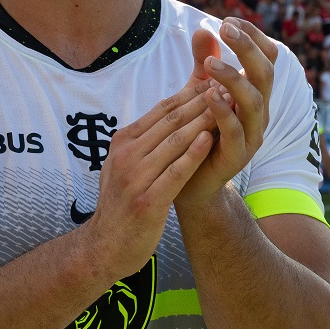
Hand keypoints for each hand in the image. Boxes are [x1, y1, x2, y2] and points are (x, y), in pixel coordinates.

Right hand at [85, 85, 215, 281]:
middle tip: (226, 87)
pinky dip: (193, 154)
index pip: (161, 111)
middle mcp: (127, 155)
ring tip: (226, 107)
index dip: (189, 94)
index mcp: (122, 142)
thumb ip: (143, 141)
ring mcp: (136, 178)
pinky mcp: (148, 201)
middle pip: (170, 121)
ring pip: (175, 142)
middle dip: (201, 102)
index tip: (212, 82)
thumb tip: (167, 114)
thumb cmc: (121, 204)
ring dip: (203, 122)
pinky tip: (210, 139)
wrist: (104, 246)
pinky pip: (175, 172)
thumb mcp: (124, 165)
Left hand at [176, 18, 279, 210]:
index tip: (229, 20)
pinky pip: (235, 130)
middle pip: (266, 73)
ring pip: (254, 101)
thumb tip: (203, 29)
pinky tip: (208, 95)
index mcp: (254, 94)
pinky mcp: (238, 156)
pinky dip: (223, 111)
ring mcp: (252, 134)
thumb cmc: (198, 133)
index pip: (267, 58)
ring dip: (234, 78)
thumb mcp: (200, 92)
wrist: (191, 182)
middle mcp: (259, 112)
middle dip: (248, 48)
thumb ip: (204, 62)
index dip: (253, 37)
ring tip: (211, 64)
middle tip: (226, 28)